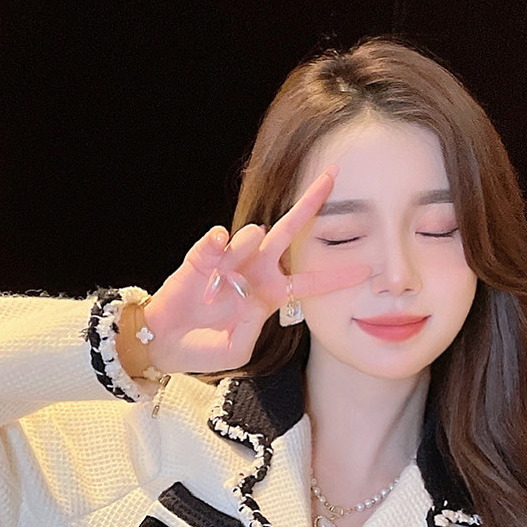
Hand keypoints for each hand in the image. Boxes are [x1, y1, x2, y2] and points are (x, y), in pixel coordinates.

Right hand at [118, 168, 369, 377]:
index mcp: (268, 296)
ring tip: (236, 267)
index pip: (309, 282)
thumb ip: (253, 326)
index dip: (335, 276)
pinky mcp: (203, 257)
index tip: (364, 270)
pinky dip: (218, 242)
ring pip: (252, 235)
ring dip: (250, 243)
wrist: (162, 344)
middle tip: (332, 176)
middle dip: (310, 204)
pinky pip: (216, 242)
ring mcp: (229, 261)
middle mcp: (254, 272)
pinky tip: (218, 245)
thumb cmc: (202, 350)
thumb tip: (254, 290)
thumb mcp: (237, 350)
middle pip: (289, 231)